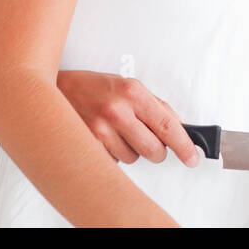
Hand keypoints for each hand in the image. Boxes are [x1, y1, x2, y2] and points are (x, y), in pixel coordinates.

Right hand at [56, 70, 199, 168]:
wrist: (56, 90)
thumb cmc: (96, 88)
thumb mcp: (130, 87)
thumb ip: (157, 107)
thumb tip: (182, 128)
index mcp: (134, 94)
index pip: (168, 126)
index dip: (184, 146)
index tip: (192, 157)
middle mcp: (118, 111)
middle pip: (154, 149)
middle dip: (157, 151)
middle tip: (150, 141)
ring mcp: (100, 129)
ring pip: (133, 158)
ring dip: (132, 150)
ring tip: (119, 132)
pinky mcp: (87, 145)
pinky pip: (113, 162)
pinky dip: (113, 154)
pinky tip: (105, 138)